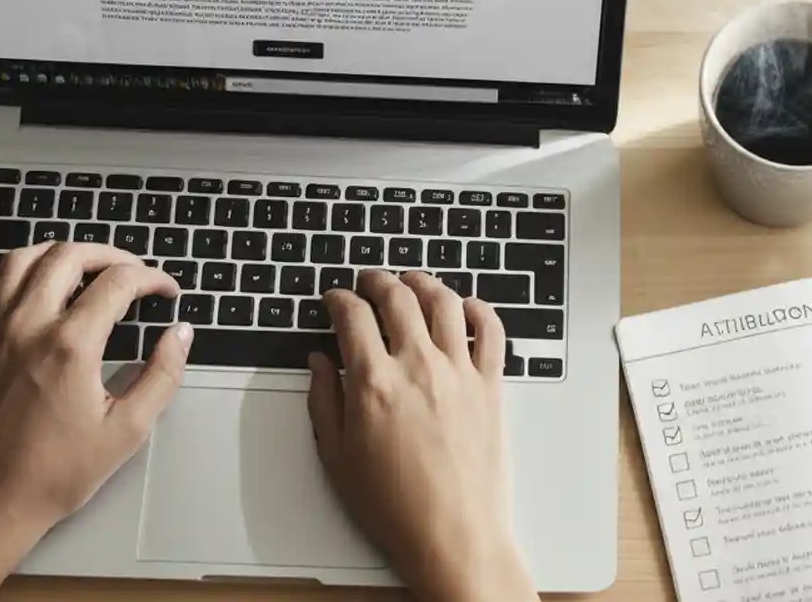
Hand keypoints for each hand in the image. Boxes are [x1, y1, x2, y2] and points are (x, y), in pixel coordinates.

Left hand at [0, 243, 191, 586]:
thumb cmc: (57, 472)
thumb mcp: (129, 429)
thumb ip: (163, 375)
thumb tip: (180, 334)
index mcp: (70, 347)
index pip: (118, 282)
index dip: (153, 278)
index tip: (168, 292)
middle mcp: (27, 327)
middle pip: (70, 256)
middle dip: (112, 255)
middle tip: (136, 272)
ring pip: (24, 258)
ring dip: (64, 253)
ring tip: (90, 268)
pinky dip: (24, 271)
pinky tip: (44, 287)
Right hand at [307, 270, 535, 601]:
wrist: (453, 533)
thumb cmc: (394, 505)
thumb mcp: (336, 457)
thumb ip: (323, 400)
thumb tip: (319, 362)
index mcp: (374, 383)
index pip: (353, 316)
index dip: (340, 299)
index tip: (335, 298)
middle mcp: (418, 367)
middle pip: (398, 298)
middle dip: (378, 280)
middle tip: (369, 280)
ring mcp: (460, 372)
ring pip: (445, 302)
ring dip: (425, 283)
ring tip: (413, 281)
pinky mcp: (491, 385)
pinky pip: (492, 331)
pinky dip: (480, 309)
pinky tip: (467, 306)